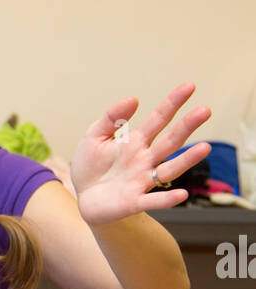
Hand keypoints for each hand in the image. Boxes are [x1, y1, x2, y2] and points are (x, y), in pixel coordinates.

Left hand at [69, 82, 210, 226]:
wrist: (82, 198)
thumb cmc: (90, 167)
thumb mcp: (94, 137)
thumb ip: (111, 118)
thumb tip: (133, 99)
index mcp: (135, 141)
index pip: (158, 118)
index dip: (172, 103)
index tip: (190, 86)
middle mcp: (144, 160)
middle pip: (170, 141)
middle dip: (186, 126)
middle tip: (205, 110)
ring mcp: (142, 181)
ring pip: (169, 170)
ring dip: (187, 160)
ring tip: (204, 148)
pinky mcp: (134, 202)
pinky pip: (153, 200)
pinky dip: (167, 199)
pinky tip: (182, 194)